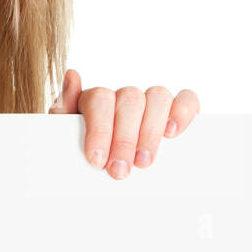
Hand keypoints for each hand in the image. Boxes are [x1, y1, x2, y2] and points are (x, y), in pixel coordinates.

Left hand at [49, 68, 198, 179]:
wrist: (98, 176)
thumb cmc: (84, 154)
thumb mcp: (65, 136)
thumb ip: (63, 107)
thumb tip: (72, 74)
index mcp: (95, 99)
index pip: (100, 99)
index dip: (99, 129)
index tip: (97, 160)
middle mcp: (124, 96)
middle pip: (129, 100)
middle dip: (123, 139)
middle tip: (119, 171)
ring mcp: (151, 101)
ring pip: (157, 97)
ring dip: (150, 131)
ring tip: (143, 162)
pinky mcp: (177, 111)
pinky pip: (187, 100)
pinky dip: (182, 112)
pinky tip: (172, 133)